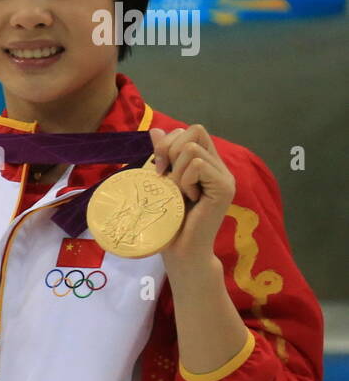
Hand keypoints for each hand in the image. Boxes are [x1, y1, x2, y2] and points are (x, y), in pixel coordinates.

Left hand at [148, 124, 235, 274]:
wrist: (181, 251)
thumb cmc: (169, 220)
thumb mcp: (161, 182)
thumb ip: (162, 156)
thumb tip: (156, 130)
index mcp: (206, 163)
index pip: (191, 131)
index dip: (168, 142)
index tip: (157, 168)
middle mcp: (218, 167)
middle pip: (196, 130)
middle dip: (170, 150)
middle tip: (166, 177)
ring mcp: (224, 176)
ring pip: (192, 149)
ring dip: (176, 172)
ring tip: (180, 193)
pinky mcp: (224, 187)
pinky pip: (197, 165)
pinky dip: (184, 180)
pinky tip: (188, 198)